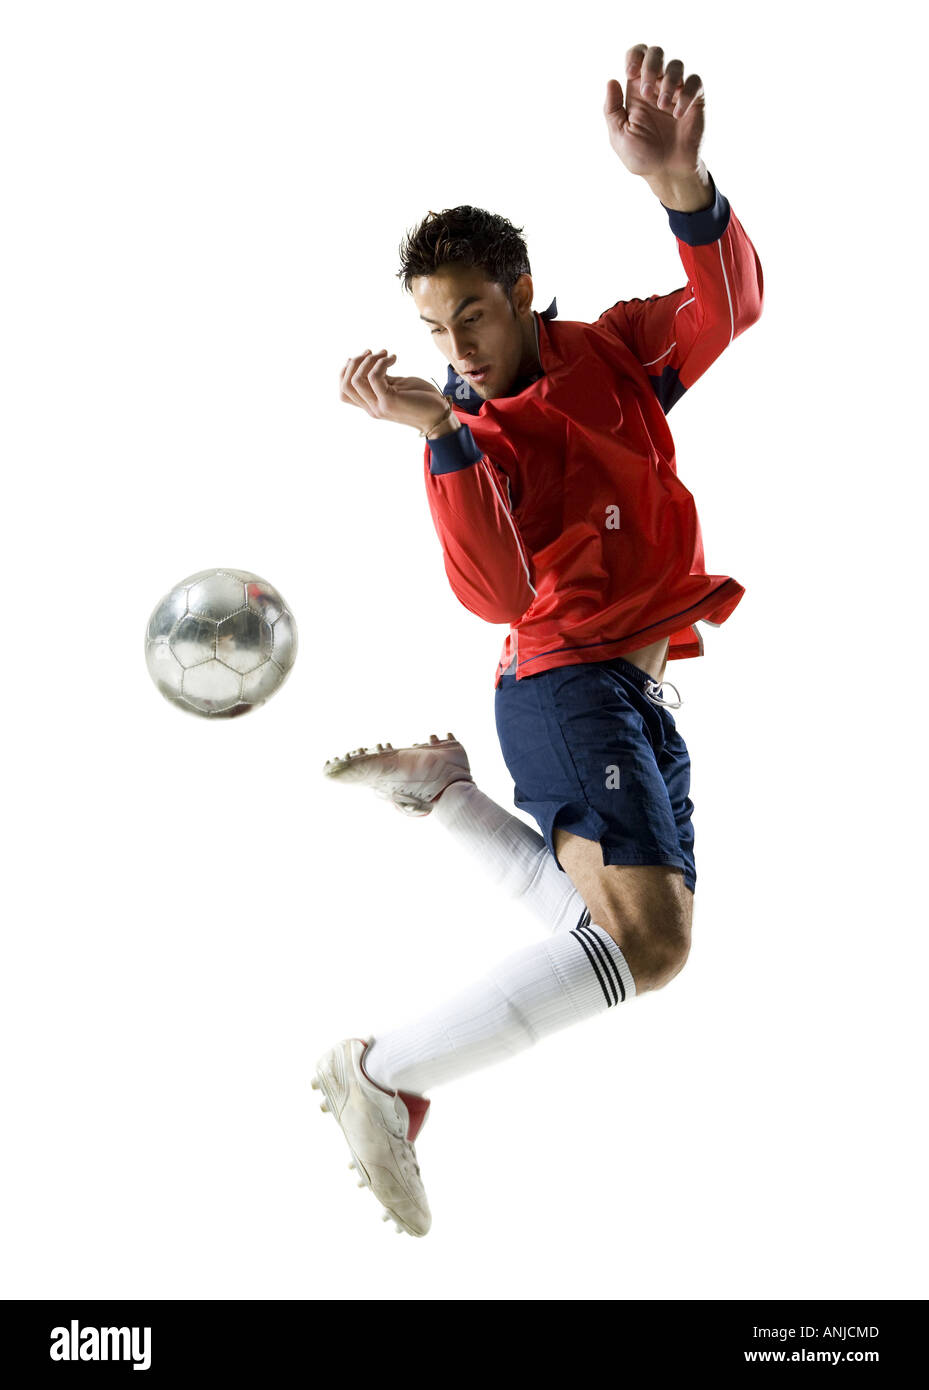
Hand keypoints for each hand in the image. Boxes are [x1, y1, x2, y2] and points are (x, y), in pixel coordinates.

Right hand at [339, 350, 449, 432]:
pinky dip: (381, 363)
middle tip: (372, 352)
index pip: (343, 392)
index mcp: (370, 405)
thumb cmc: (420, 398)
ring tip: (385, 354)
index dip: (345, 371)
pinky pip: (374, 377)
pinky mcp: (390, 401)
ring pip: (356, 380)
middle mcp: (371, 408)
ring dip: (368, 360)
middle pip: (345, 385)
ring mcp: (379, 406)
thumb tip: (368, 363)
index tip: (363, 356)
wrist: (439, 414)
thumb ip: (381, 379)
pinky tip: (394, 358)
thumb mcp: (395, 386)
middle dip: (355, 362)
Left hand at [604, 43, 704, 178]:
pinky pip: (695, 83)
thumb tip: (611, 80)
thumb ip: (612, 108)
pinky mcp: (695, 101)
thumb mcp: (619, 135)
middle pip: (656, 52)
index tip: (631, 73)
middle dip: (651, 66)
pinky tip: (677, 115)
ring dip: (668, 82)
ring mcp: (677, 92)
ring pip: (677, 65)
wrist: (666, 172)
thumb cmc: (642, 156)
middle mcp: (657, 86)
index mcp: (637, 89)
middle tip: (647, 92)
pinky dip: (686, 95)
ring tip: (663, 106)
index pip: (637, 55)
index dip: (635, 56)